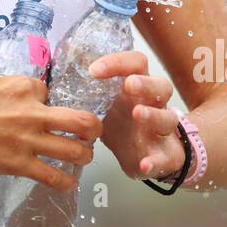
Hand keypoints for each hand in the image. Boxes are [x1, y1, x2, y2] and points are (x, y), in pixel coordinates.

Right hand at [0, 67, 101, 190]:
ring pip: (74, 150)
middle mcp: (32, 111)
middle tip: (92, 133)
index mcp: (22, 86)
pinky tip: (69, 184)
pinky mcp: (19, 163)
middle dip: (92, 127)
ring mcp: (28, 139)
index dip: (48, 102)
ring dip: (84, 156)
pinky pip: (53, 176)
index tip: (46, 111)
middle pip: (81, 119)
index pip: (49, 92)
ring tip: (84, 158)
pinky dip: (65, 182)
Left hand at [90, 51, 186, 180]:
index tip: (94, 70)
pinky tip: (144, 164)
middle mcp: (154, 106)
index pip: (135, 64)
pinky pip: (166, 158)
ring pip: (168, 118)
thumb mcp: (106, 106)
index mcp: (138, 89)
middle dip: (146, 83)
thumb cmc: (124, 126)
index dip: (118, 62)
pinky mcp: (166, 156)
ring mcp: (162, 131)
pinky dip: (155, 161)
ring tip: (138, 114)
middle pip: (161, 86)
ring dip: (153, 115)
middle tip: (129, 84)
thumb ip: (90, 92)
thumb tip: (57, 75)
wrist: (146, 156)